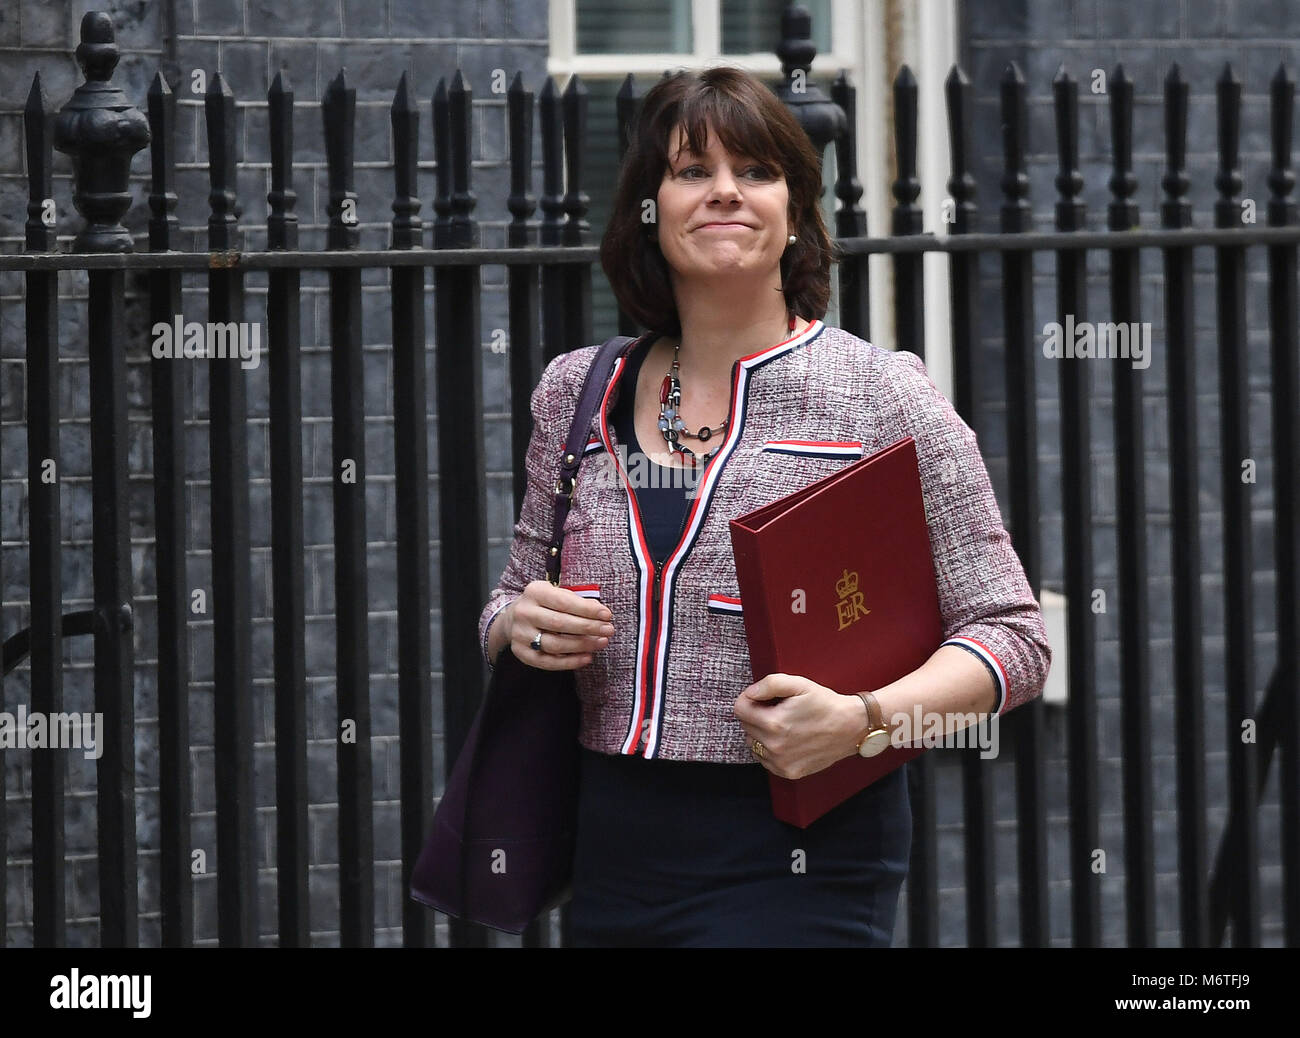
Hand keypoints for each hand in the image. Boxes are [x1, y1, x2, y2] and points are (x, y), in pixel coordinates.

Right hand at [504, 580, 614, 671]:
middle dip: (588, 627)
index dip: (587, 609)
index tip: (607, 615)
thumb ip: (576, 601)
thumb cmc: (544, 604)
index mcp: (534, 592)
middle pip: (559, 623)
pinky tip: (587, 657)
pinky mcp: (521, 653)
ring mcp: (521, 634)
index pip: (564, 601)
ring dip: (582, 645)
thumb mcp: (556, 593)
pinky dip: (570, 662)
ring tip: (601, 642)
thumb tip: (601, 613)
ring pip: (555, 644)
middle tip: (608, 630)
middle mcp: (524, 612)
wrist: (513, 618)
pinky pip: (548, 662)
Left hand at [732, 673, 862, 778]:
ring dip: (761, 733)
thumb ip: (770, 684)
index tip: (763, 698)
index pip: (739, 710)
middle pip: (745, 726)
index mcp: (774, 723)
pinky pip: (765, 759)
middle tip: (779, 710)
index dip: (749, 700)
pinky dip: (770, 749)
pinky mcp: (788, 772)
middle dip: (757, 715)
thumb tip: (750, 694)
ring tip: (784, 725)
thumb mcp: (799, 684)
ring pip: (753, 744)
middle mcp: (774, 746)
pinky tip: (787, 740)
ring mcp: (780, 762)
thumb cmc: (825, 703)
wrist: (851, 728)